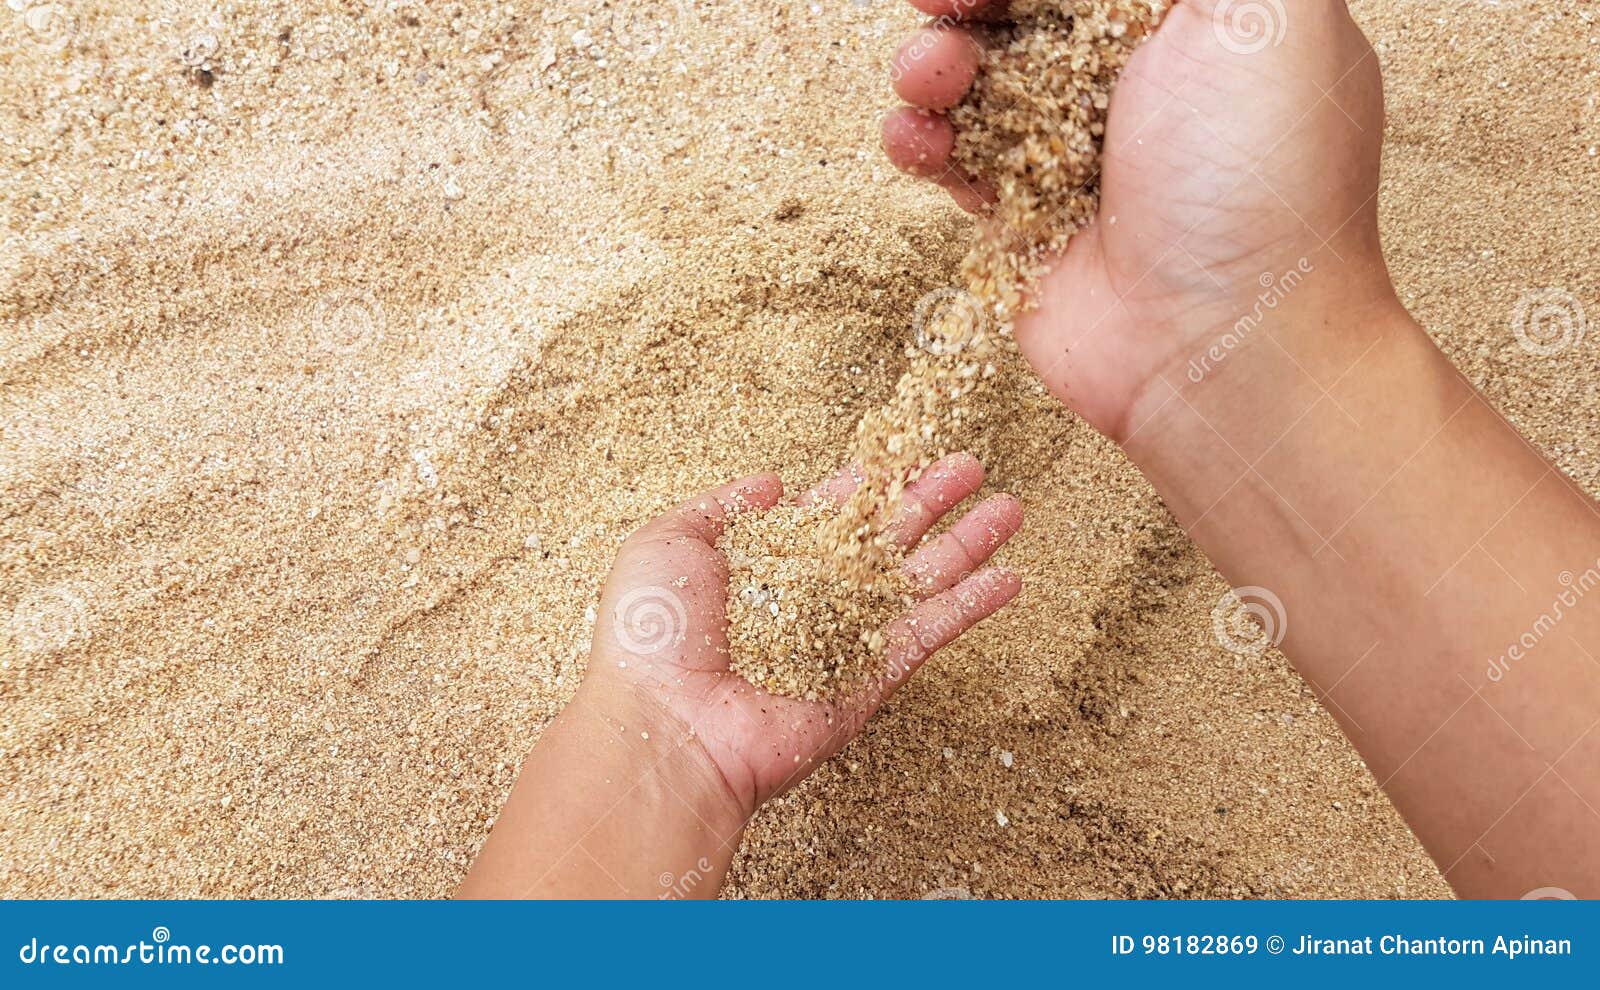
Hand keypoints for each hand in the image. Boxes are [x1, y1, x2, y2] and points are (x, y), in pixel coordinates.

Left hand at [584, 452, 1021, 822]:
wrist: (665, 726)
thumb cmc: (652, 635)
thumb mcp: (667, 542)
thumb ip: (721, 506)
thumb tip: (772, 481)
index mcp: (763, 563)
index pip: (828, 512)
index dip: (868, 482)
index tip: (904, 451)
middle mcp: (808, 598)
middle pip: (883, 538)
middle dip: (929, 499)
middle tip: (971, 465)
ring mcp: (842, 639)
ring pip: (917, 580)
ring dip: (967, 544)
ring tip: (1011, 508)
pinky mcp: (868, 679)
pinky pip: (928, 635)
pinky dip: (971, 607)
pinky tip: (1009, 578)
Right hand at [883, 0, 1395, 438]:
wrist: (1224, 349)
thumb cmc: (1262, 178)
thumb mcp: (1260, 5)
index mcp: (1203, 20)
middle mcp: (1142, 79)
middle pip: (1027, 7)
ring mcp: (1081, 149)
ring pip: (978, 74)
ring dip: (934, 62)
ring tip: (929, 77)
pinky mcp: (1031, 219)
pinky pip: (955, 158)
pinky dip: (921, 139)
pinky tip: (918, 138)